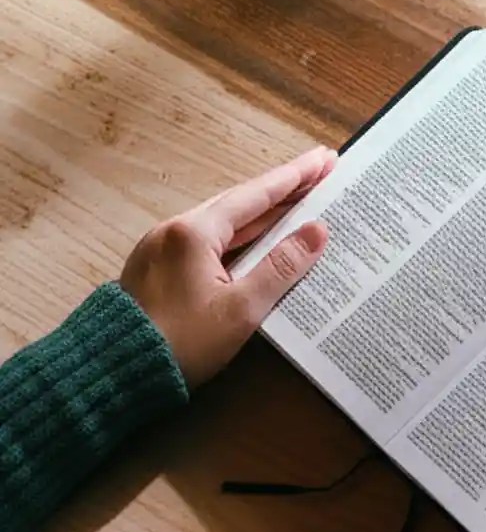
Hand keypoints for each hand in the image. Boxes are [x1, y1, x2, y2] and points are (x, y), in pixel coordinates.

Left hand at [120, 146, 335, 386]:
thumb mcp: (242, 309)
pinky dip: (241, 235)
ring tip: (298, 204)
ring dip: (263, 214)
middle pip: (239, 203)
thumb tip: (317, 232)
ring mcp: (162, 248)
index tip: (324, 159)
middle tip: (319, 175)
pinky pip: (209, 241)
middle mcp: (174, 230)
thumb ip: (282, 267)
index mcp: (194, 232)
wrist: (116, 372)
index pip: (256, 195)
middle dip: (282, 191)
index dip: (295, 177)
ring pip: (223, 222)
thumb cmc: (183, 342)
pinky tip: (258, 239)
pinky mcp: (158, 268)